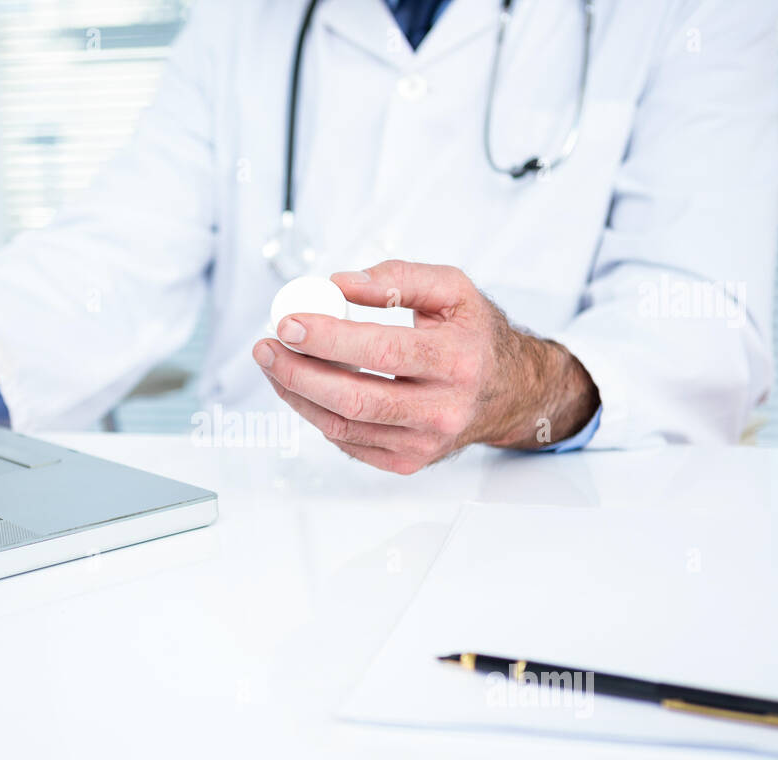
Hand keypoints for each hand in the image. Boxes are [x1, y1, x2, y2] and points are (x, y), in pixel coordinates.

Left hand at [253, 260, 599, 473]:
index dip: (329, 338)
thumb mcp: (452, 290)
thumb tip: (339, 283)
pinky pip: (348, 443)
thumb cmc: (476, 337)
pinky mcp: (408, 462)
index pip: (383, 351)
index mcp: (457, 360)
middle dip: (298, 372)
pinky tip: (303, 389)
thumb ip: (398, 278)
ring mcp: (424, 443)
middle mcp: (443, 409)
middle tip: (267, 347)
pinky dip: (317, 415)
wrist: (510, 391)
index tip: (290, 323)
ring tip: (274, 364)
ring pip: (343, 426)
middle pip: (355, 398)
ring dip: (297, 394)